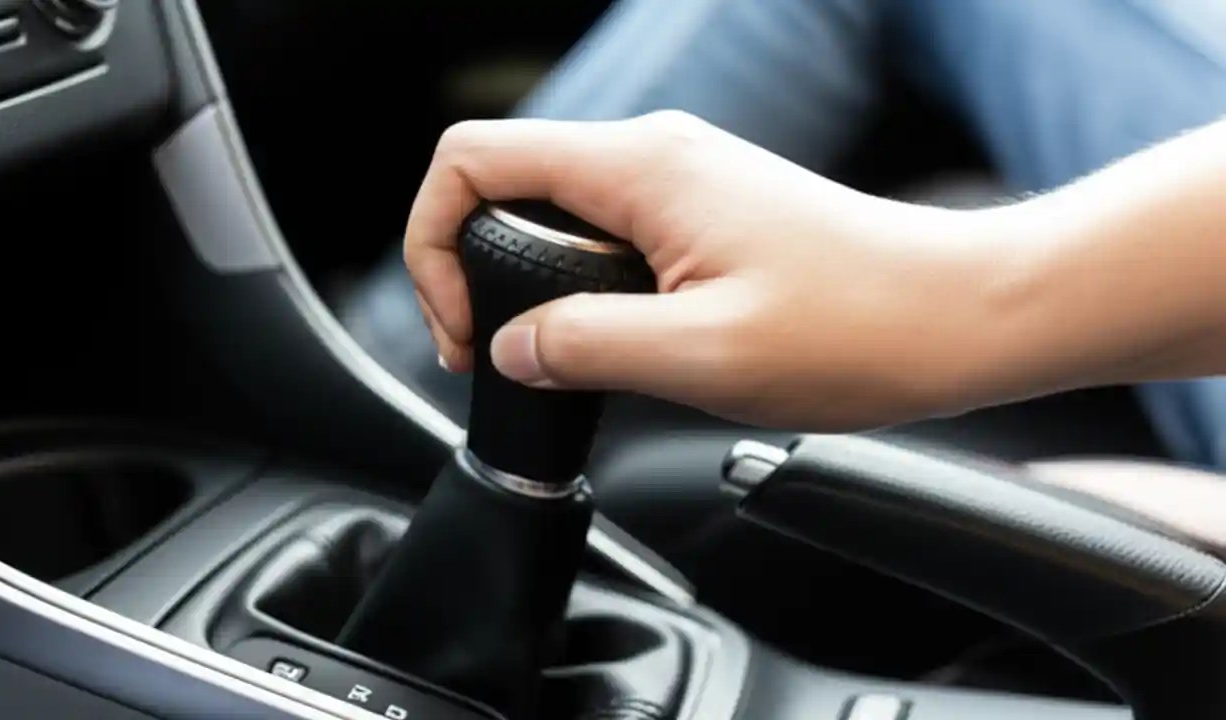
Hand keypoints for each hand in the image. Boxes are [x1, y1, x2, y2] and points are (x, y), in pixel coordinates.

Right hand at [404, 111, 1002, 429]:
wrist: (958, 314)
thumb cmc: (857, 326)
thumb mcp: (701, 354)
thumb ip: (585, 346)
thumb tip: (510, 349)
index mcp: (640, 169)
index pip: (474, 160)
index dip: (433, 240)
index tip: (460, 327)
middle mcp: (654, 156)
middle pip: (505, 184)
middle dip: (472, 268)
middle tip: (495, 355)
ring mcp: (680, 181)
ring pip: (553, 212)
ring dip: (528, 284)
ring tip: (550, 360)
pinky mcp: (703, 213)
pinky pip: (604, 235)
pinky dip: (578, 286)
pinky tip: (606, 343)